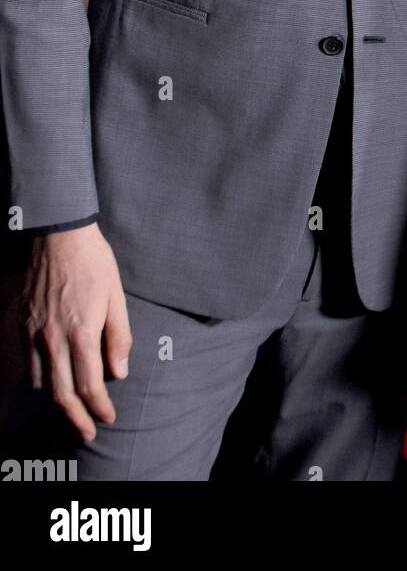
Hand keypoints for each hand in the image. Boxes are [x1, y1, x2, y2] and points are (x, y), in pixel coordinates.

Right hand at [21, 223, 131, 440]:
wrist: (58, 236)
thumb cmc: (94, 264)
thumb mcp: (116, 296)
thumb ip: (119, 336)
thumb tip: (119, 372)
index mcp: (81, 332)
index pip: (89, 385)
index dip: (99, 407)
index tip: (108, 418)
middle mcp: (53, 339)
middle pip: (63, 394)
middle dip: (77, 419)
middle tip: (88, 433)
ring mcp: (33, 334)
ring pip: (42, 384)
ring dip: (58, 402)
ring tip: (72, 411)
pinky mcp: (22, 326)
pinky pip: (29, 365)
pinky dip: (41, 381)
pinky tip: (53, 382)